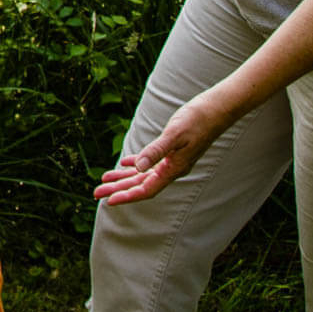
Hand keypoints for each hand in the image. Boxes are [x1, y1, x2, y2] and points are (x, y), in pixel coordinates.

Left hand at [93, 93, 232, 205]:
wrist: (217, 110)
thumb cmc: (197, 120)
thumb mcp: (174, 134)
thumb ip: (156, 151)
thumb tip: (138, 168)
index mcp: (173, 169)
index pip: (146, 189)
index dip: (127, 196)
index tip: (108, 201)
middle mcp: (172, 169)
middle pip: (141, 184)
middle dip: (119, 189)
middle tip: (96, 193)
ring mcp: (173, 161)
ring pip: (144, 174)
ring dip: (124, 177)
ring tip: (104, 180)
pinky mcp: (173, 151)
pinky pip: (151, 162)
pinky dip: (137, 164)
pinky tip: (126, 163)